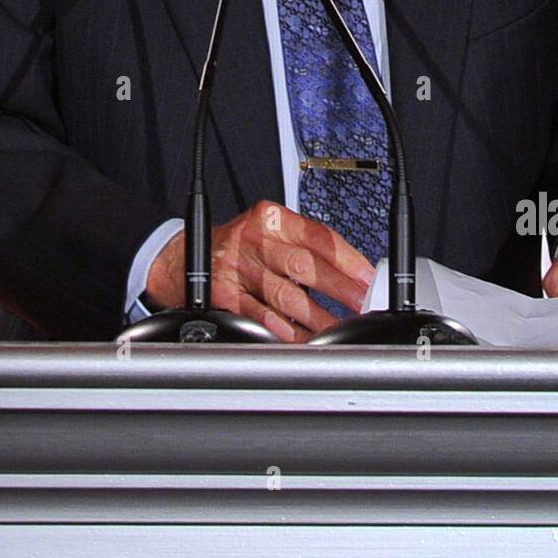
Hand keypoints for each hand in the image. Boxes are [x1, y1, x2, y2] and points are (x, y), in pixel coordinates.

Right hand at [145, 200, 375, 342]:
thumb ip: (308, 247)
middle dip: (338, 289)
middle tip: (362, 305)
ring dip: (317, 317)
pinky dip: (287, 332)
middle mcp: (255, 241)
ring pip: (285, 297)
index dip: (347, 259)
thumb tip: (354, 277)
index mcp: (273, 219)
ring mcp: (239, 270)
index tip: (368, 278)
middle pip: (303, 265)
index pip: (317, 236)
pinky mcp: (227, 297)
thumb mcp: (274, 230)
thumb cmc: (244, 245)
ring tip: (341, 328)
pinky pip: (263, 318)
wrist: (188, 258)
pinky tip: (306, 339)